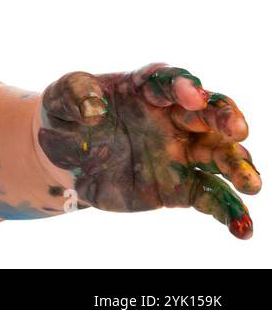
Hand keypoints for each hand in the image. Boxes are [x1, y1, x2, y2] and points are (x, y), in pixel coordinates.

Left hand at [37, 63, 258, 238]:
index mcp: (144, 89)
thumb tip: (94, 109)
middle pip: (207, 114)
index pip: (169, 81)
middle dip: (226, 118)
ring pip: (218, 156)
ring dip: (239, 167)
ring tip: (251, 184)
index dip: (183, 85)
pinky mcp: (178, 186)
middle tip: (237, 129)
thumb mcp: (58, 98)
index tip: (190, 95)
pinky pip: (210, 197)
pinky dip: (229, 212)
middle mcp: (170, 118)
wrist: (62, 158)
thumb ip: (75, 95)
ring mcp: (178, 152)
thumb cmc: (65, 118)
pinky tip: (243, 228)